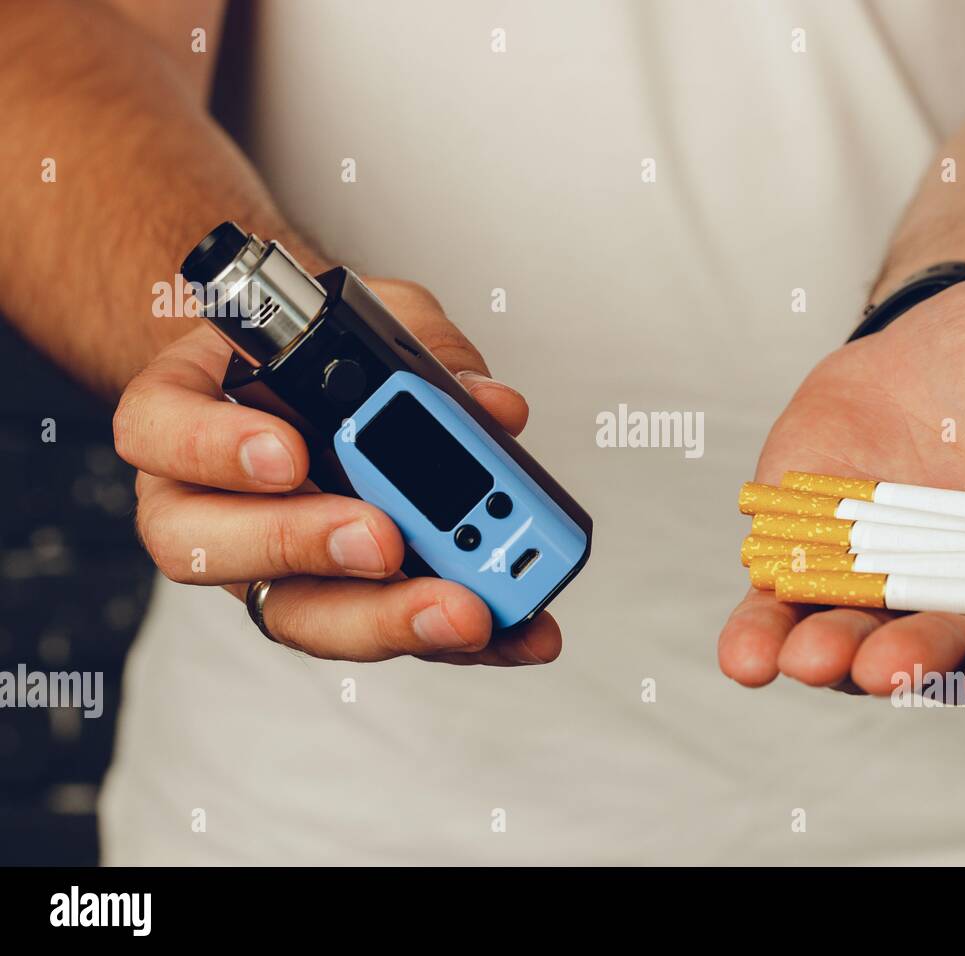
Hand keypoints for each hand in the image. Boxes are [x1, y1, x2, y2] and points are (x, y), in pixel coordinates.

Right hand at [114, 277, 559, 664]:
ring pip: (295, 614)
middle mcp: (207, 501)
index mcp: (191, 411)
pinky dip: (456, 640)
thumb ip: (428, 350)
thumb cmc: (331, 353)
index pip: (159, 429)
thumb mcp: (378, 319)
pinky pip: (380, 633)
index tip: (289, 453)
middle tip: (385, 539)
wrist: (320, 390)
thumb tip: (492, 406)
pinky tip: (518, 634)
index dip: (215, 448)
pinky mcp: (334, 607)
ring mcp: (265, 567)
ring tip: (468, 610)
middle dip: (305, 547)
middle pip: (208, 548)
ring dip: (387, 617)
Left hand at [718, 276, 964, 708]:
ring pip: (853, 638)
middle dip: (908, 658)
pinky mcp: (814, 553)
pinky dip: (762, 629)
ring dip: (823, 654)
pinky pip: (785, 604)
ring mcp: (883, 582)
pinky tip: (744, 651)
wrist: (953, 333)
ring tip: (797, 657)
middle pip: (940, 648)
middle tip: (874, 666)